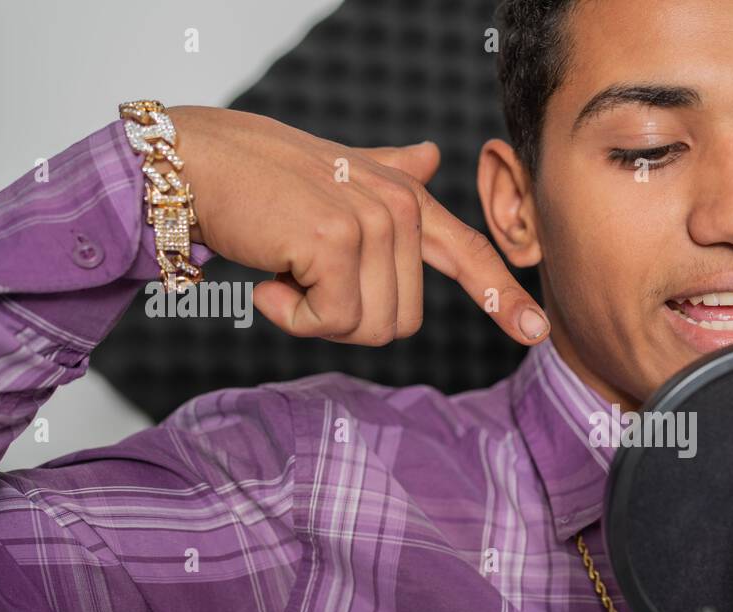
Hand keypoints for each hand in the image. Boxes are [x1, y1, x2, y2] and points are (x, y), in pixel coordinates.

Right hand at [167, 105, 548, 345]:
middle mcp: (400, 208)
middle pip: (403, 321)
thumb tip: (430, 157)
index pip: (470, 254)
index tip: (536, 333)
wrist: (196, 163)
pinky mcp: (335, 242)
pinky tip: (268, 277)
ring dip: (315, 318)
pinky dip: (290, 316)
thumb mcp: (336, 176)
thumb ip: (388, 171)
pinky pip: (330, 322)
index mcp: (407, 200)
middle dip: (347, 318)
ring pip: (368, 327)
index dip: (502, 298)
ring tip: (286, 270)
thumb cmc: (260, 179)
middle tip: (304, 279)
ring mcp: (371, 222)